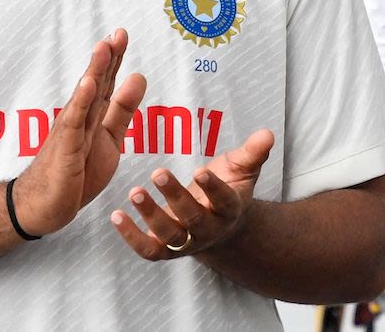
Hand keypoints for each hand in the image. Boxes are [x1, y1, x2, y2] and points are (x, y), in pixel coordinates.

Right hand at [11, 29, 146, 235]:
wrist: (45, 205)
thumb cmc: (76, 171)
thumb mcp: (110, 138)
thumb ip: (123, 109)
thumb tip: (138, 76)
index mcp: (92, 113)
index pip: (106, 81)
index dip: (115, 59)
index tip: (122, 34)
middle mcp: (79, 116)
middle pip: (96, 82)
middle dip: (107, 58)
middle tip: (118, 33)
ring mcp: (70, 131)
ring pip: (84, 97)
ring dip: (94, 72)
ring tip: (103, 49)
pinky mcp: (64, 148)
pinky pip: (74, 123)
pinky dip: (81, 103)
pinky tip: (88, 85)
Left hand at [109, 128, 274, 259]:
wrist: (221, 227)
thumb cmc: (227, 189)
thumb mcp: (241, 169)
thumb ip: (253, 152)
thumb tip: (267, 134)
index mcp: (229, 209)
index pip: (223, 200)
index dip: (212, 188)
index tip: (200, 171)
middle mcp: (208, 229)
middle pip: (193, 219)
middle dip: (175, 197)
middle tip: (158, 173)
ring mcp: (185, 242)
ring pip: (169, 236)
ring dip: (150, 216)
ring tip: (135, 193)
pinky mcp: (165, 249)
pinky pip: (148, 249)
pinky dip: (131, 236)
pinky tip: (117, 215)